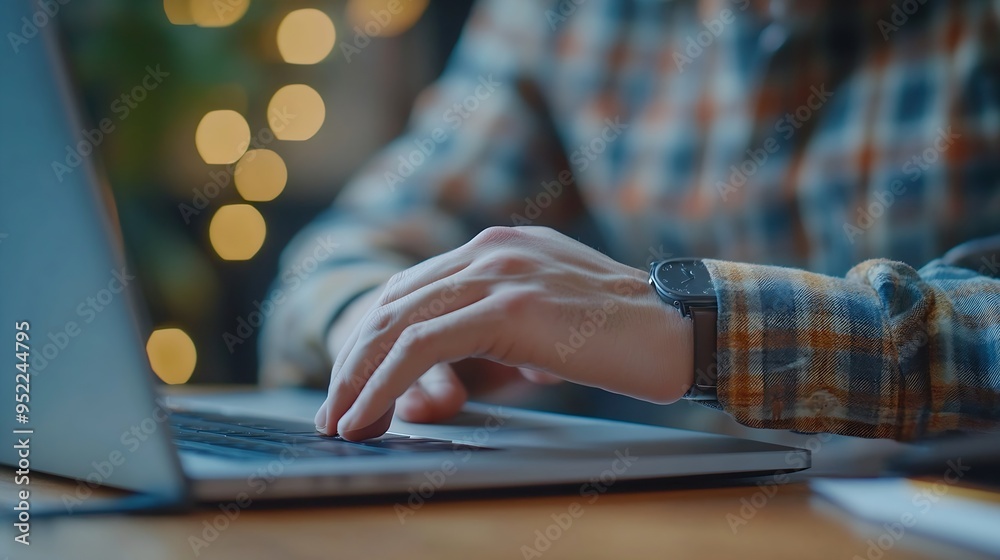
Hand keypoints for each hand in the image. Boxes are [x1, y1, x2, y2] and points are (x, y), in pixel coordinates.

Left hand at [314, 226, 693, 439]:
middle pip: (394, 302)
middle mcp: (493, 247)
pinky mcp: (509, 304)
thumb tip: (456, 378)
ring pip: (397, 322)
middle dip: (353, 361)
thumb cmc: (625, 336)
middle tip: (333, 411)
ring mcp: (501, 269)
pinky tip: (369, 416)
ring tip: (341, 424)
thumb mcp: (550, 324)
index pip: (413, 288)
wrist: (684, 330)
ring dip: (357, 378)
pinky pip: (422, 346)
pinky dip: (384, 385)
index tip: (354, 385)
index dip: (373, 339)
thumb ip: (500, 333)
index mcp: (501, 245)